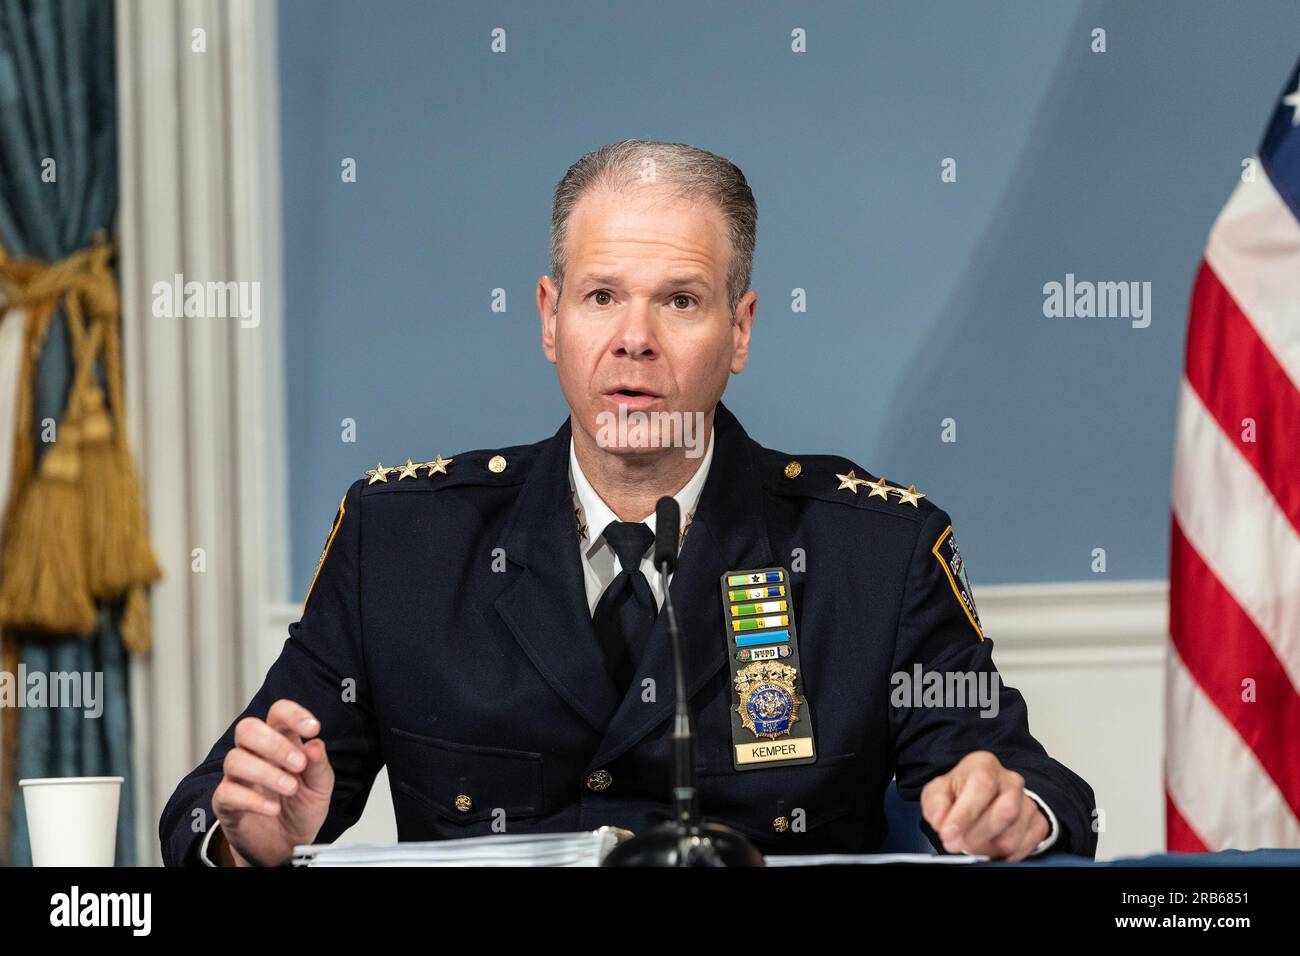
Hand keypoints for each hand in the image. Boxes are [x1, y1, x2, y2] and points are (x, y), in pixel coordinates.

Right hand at [210, 699, 333, 866]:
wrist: (286, 845)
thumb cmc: (301, 808)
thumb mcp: (320, 787)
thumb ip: (319, 766)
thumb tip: (315, 744)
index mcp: (281, 741)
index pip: (278, 713)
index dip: (293, 715)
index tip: (313, 728)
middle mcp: (256, 754)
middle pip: (247, 729)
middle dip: (274, 744)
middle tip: (298, 764)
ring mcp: (238, 777)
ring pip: (235, 759)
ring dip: (266, 773)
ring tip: (290, 788)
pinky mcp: (226, 802)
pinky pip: (228, 793)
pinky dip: (253, 800)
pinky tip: (273, 809)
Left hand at [920, 750, 1048, 861]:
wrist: (982, 798)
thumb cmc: (960, 792)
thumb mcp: (939, 791)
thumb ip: (936, 803)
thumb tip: (939, 819)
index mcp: (985, 765)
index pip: (981, 785)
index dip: (964, 813)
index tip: (947, 832)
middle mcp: (1011, 781)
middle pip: (1005, 811)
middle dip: (976, 835)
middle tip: (955, 845)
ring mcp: (1027, 802)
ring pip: (1012, 835)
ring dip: (986, 847)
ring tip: (969, 844)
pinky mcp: (1038, 822)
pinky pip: (1024, 847)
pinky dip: (1003, 855)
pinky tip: (987, 847)